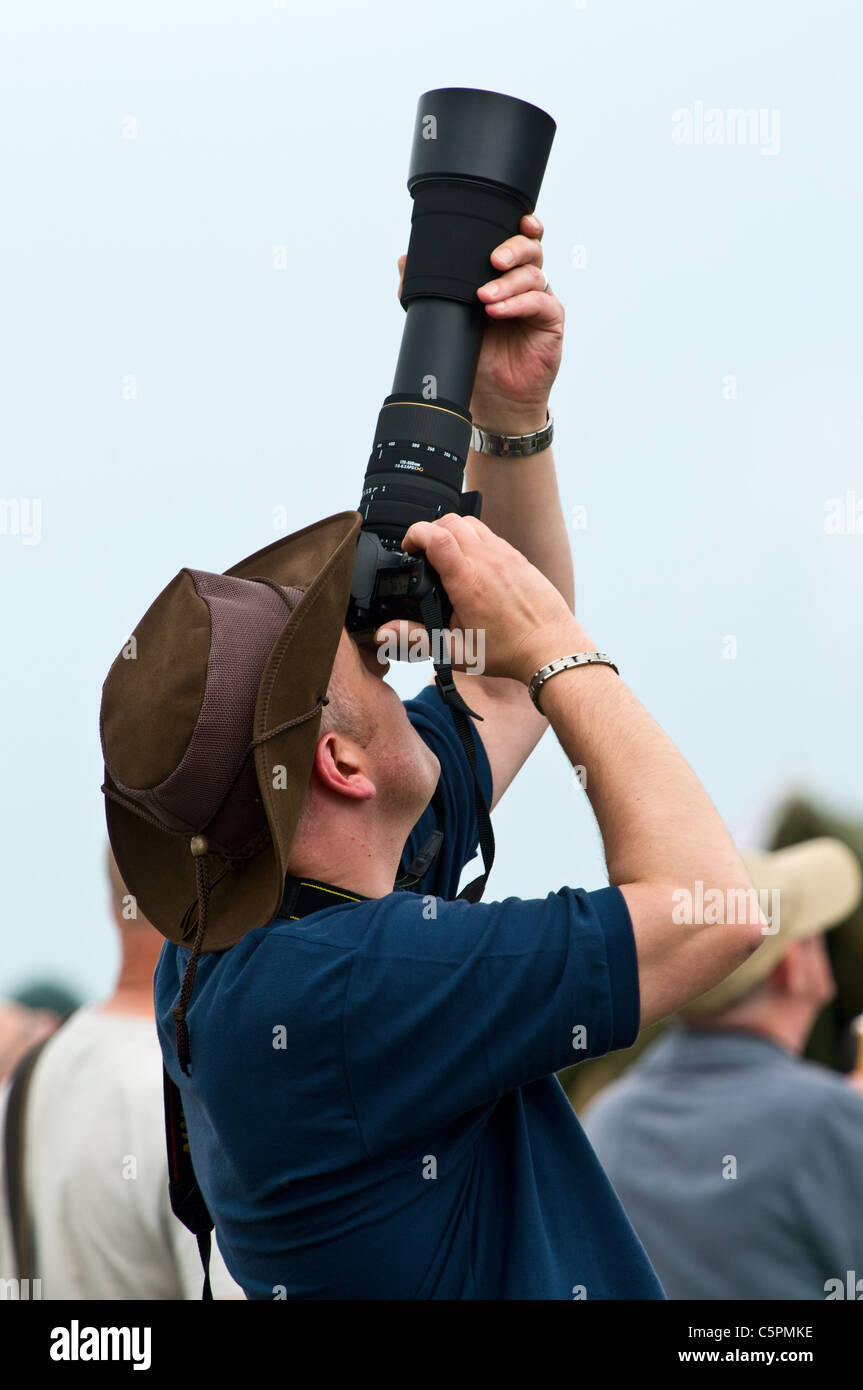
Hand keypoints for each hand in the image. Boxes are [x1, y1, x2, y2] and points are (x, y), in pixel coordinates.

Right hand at [389, 513, 586, 684]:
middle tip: (423, 551)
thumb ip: (417, 639)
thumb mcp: (455, 650)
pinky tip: (473, 565)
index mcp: (467, 580)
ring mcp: (506, 556)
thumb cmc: (508, 652)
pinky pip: (491, 535)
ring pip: (472, 524)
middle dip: (431, 530)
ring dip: (453, 531)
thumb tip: (384, 633)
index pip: (436, 536)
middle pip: (452, 521)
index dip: (416, 533)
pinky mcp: (519, 558)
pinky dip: (475, 540)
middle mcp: (487, 560)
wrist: (551, 648)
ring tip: (446, 555)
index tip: (408, 546)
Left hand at [396, 213, 563, 433]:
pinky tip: (498, 311)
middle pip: (531, 250)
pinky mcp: (551, 323)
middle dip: (513, 248)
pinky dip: (519, 304)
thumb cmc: (476, 357)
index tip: (516, 219)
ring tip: (484, 297)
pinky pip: (541, 303)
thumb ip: (431, 288)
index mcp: (506, 275)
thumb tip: (404, 261)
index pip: (518, 242)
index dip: (521, 226)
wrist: (493, 399)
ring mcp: (540, 302)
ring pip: (534, 275)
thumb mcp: (448, 318)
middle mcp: (526, 284)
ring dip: (508, 283)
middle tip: (493, 259)